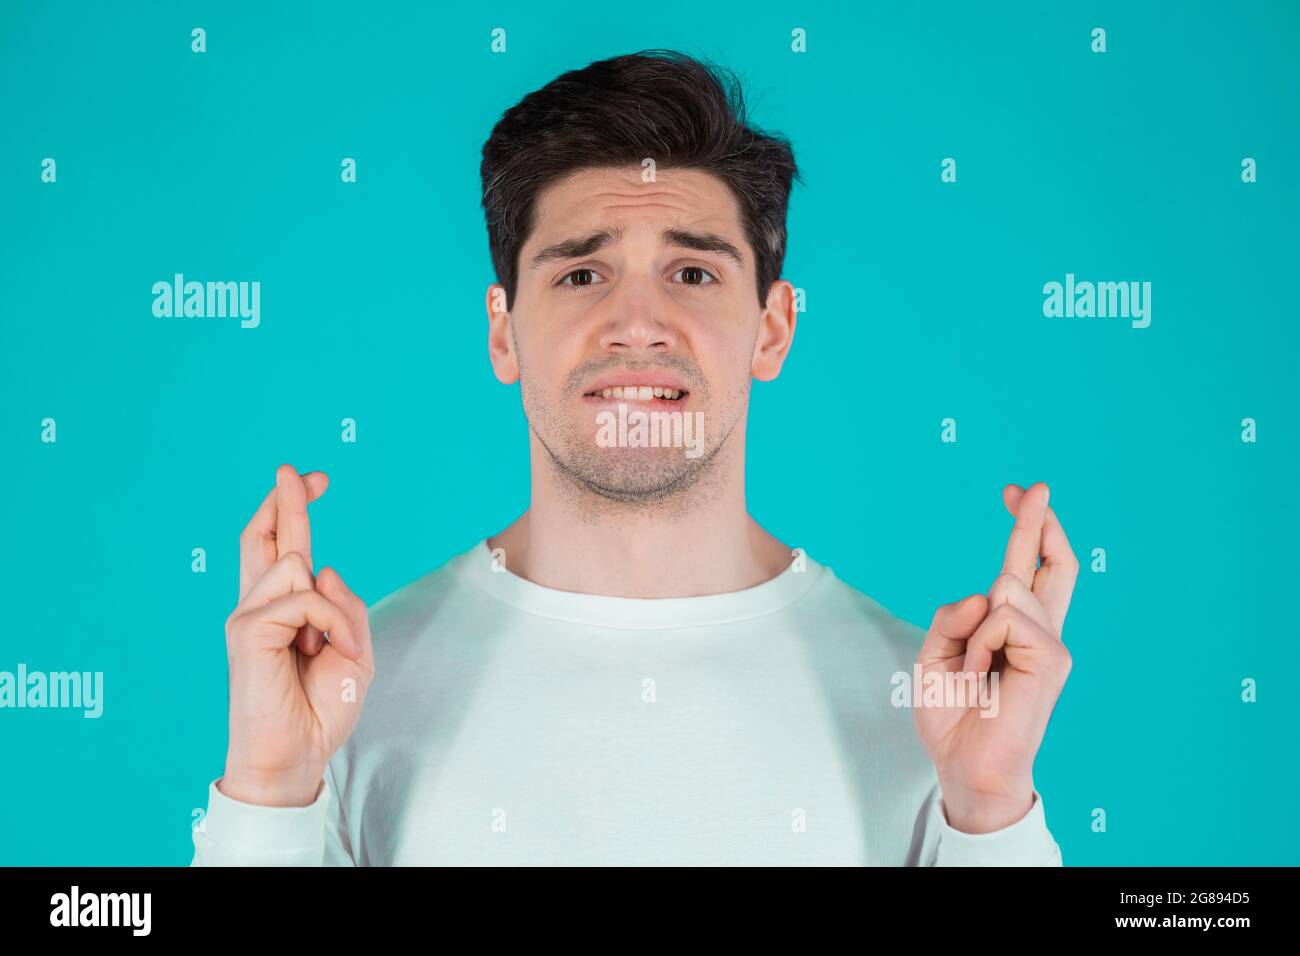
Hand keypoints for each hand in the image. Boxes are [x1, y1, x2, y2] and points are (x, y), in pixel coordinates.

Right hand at [219, 464, 374, 806]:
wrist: (298, 755)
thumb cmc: (321, 708)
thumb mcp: (356, 652)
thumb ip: (347, 607)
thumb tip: (322, 569)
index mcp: (285, 610)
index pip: (284, 548)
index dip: (294, 510)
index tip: (314, 478)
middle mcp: (261, 606)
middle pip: (266, 538)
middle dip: (286, 500)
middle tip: (295, 468)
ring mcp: (249, 615)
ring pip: (299, 565)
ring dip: (334, 609)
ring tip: (328, 651)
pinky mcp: (246, 629)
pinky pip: (305, 599)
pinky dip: (329, 624)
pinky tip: (320, 652)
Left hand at [912, 482, 1076, 832]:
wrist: (963, 765)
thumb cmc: (952, 716)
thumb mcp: (934, 656)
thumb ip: (952, 618)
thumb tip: (987, 593)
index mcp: (1012, 628)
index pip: (1024, 568)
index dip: (1025, 528)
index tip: (1016, 491)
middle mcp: (1038, 631)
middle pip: (1048, 564)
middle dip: (1037, 520)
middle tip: (1032, 484)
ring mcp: (1050, 644)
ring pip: (1007, 590)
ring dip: (975, 630)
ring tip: (976, 672)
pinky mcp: (1053, 660)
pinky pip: (1007, 619)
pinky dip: (983, 645)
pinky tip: (986, 677)